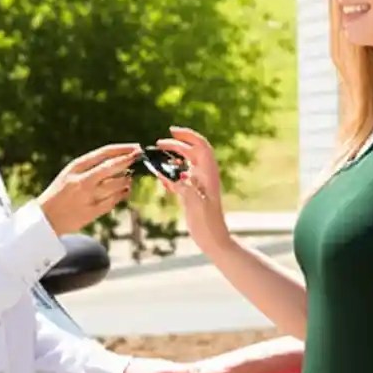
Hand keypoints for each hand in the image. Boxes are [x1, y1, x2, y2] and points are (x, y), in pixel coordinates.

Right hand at [39, 143, 139, 234]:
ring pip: (116, 185)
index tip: (135, 147)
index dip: (122, 149)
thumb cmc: (59, 193)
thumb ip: (90, 167)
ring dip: (126, 179)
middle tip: (139, 156)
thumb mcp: (69, 174)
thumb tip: (118, 159)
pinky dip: (122, 194)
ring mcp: (88, 197)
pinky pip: (114, 201)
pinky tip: (125, 191)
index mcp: (75, 168)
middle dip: (128, 160)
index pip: (103, 153)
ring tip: (128, 178)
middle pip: (112, 167)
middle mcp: (82, 181)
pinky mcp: (92, 212)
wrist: (45, 218)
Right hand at [154, 127, 230, 252]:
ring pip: (186, 164)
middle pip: (192, 152)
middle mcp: (205, 176)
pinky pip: (181, 178)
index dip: (188, 136)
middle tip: (159, 144)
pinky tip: (161, 177)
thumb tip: (172, 178)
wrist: (213, 240)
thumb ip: (185, 189)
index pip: (201, 147)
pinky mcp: (193, 194)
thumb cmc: (208, 224)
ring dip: (173, 158)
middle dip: (177, 144)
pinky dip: (171, 174)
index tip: (172, 131)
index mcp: (208, 174)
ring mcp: (199, 184)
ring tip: (159, 157)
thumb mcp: (196, 206)